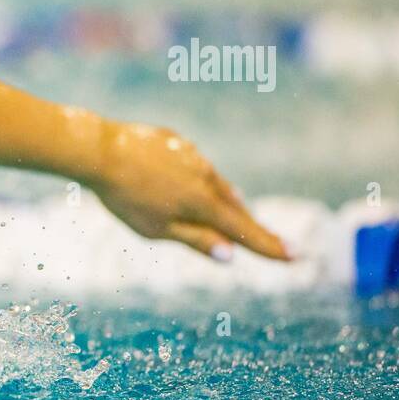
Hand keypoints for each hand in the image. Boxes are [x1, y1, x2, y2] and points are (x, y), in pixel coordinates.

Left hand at [87, 121, 289, 260]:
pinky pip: (197, 167)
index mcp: (204, 203)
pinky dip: (203, 180)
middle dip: (254, 228)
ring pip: (217, 184)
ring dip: (229, 202)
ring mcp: (193, 156)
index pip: (245, 231)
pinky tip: (197, 183)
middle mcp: (206, 177)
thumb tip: (231, 255)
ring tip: (243, 213)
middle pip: (236, 208)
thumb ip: (196, 240)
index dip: (270, 247)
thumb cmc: (125, 197)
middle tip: (277, 243)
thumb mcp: (158, 229)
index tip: (297, 256)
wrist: (101, 151)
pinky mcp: (177, 143)